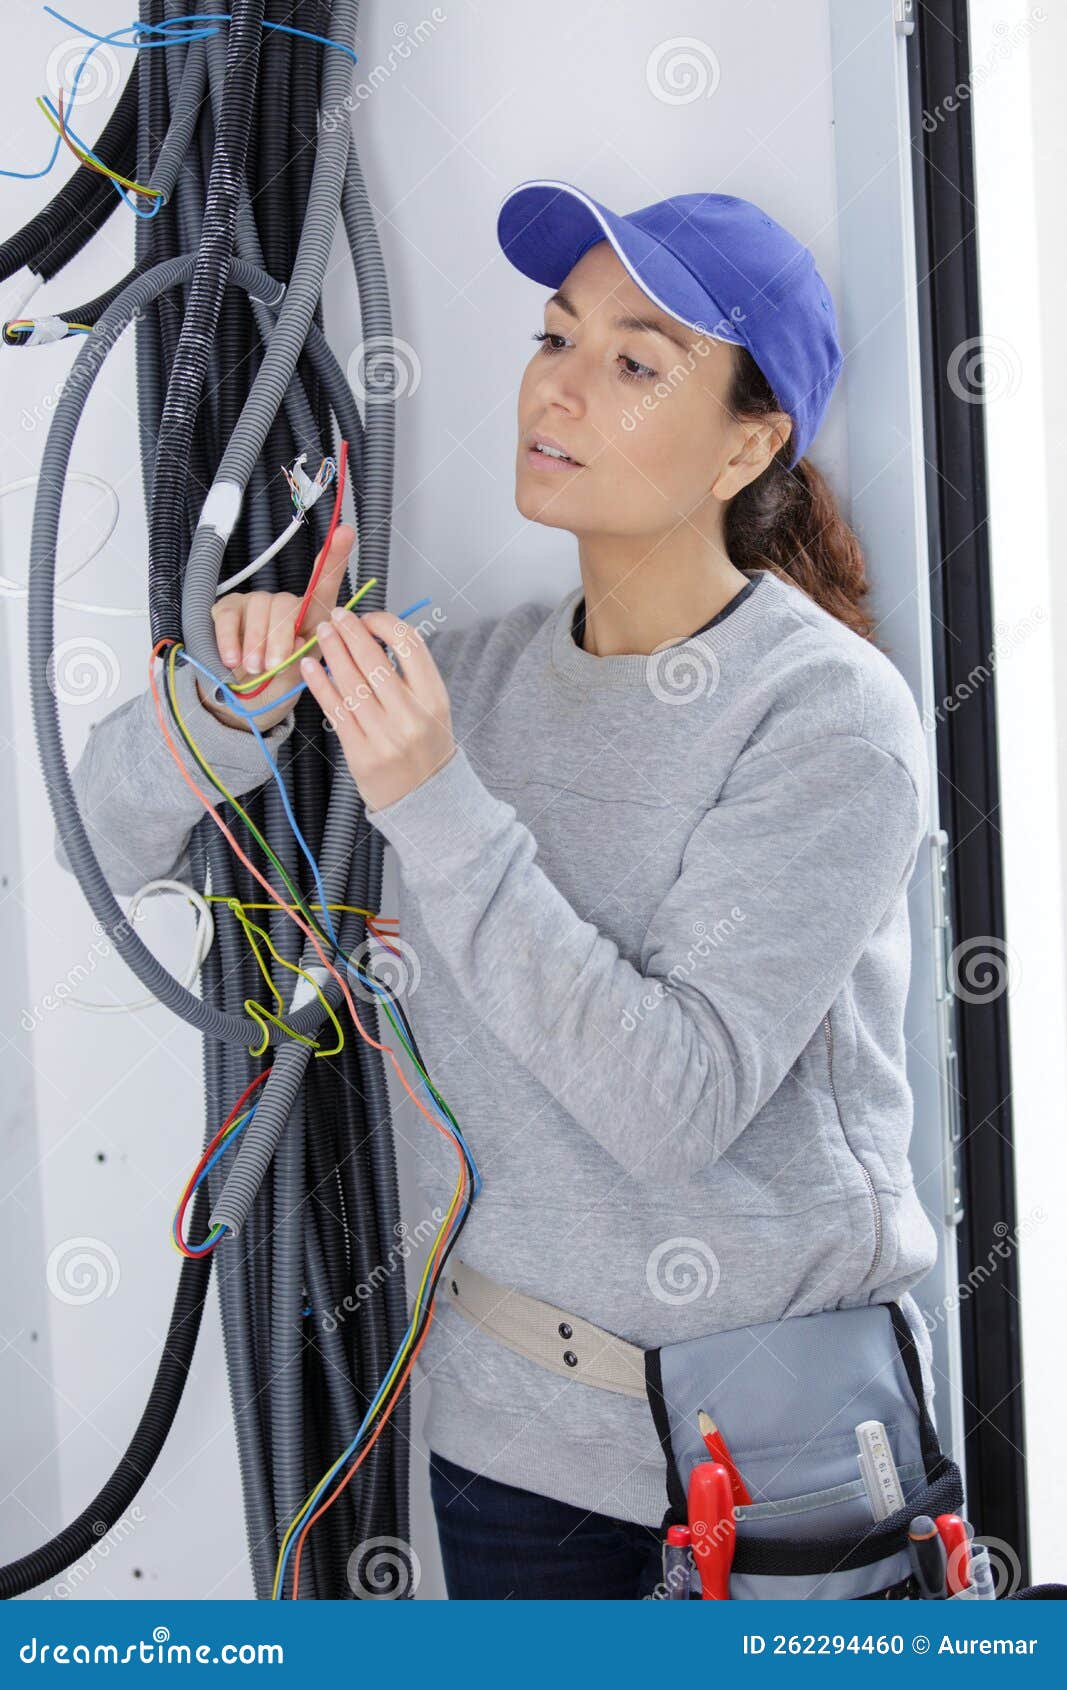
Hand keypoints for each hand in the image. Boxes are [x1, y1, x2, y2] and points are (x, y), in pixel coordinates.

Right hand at [195, 524, 356, 732]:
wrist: (244, 703)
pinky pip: (230, 617)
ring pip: (260, 608)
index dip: (334, 556)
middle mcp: (285, 604)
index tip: (345, 531)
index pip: (325, 583)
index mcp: (311, 617)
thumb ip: (303, 657)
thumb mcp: (299, 676)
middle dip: (280, 637)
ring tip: (255, 668)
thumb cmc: (278, 684)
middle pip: (286, 604)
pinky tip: (232, 659)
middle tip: (273, 666)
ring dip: (256, 641)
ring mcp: (255, 603)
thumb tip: (300, 639)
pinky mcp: (227, 609)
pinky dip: (230, 640)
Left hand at [299, 604, 454, 812]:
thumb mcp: (433, 708)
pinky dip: (320, 684)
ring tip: (322, 632)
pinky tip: (310, 666)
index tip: (369, 619)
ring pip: (351, 682)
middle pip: (374, 660)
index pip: (409, 644)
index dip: (384, 624)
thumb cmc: (425, 746)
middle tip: (337, 615)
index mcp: (434, 698)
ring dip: (332, 651)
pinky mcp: (360, 753)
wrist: (425, 799)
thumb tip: (371, 634)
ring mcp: (384, 736)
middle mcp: (411, 716)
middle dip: (351, 631)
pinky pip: (335, 710)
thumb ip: (409, 674)